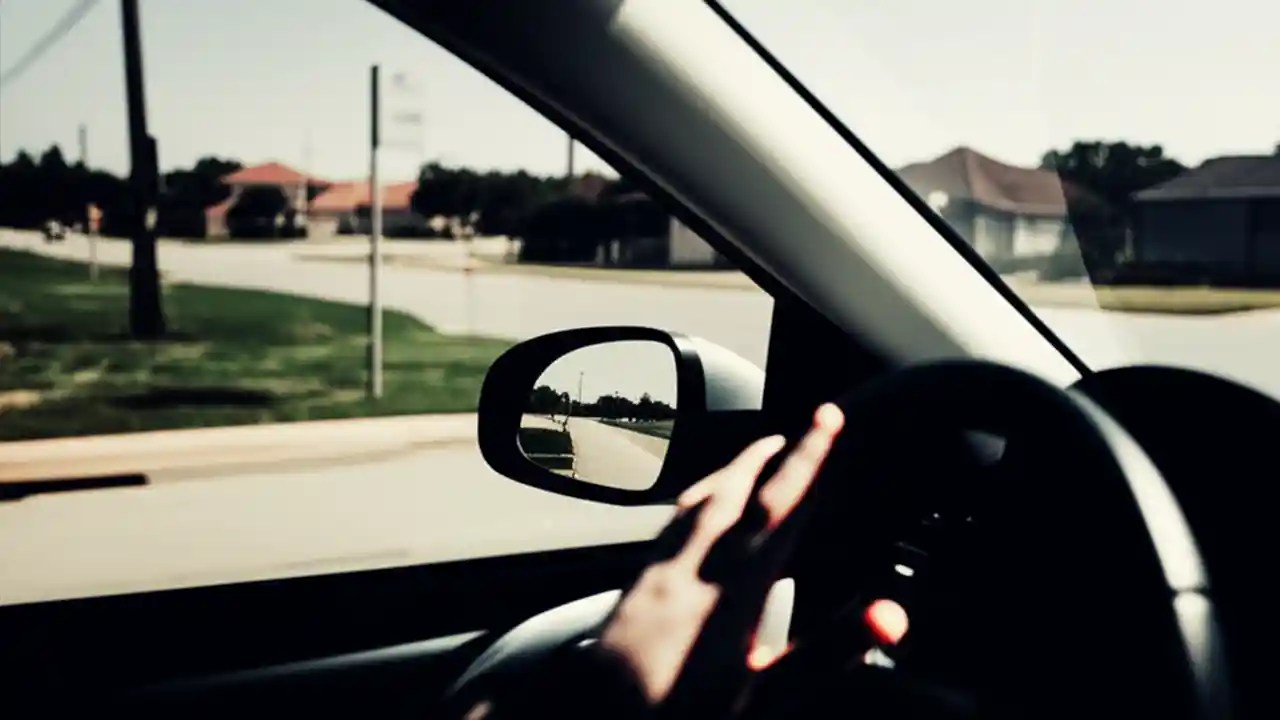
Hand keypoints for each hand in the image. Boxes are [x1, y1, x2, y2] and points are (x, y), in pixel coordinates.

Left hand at [599, 403, 845, 712]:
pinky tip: (693, 513)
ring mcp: (659, 568)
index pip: (782, 504)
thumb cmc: (680, 712)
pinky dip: (696, 499)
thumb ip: (828, 650)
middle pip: (737, 490)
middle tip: (799, 428)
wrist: (591, 717)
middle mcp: (695, 563)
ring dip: (733, 470)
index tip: (828, 416)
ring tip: (754, 458)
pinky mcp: (636, 583)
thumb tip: (891, 616)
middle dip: (772, 454)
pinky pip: (673, 521)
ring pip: (700, 500)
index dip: (810, 457)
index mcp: (735, 584)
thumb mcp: (766, 693)